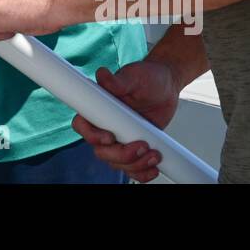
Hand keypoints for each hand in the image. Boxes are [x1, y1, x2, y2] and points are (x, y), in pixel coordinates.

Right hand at [70, 61, 180, 182]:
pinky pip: (132, 169)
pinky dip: (142, 173)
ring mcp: (120, 139)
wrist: (167, 87)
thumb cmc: (147, 77)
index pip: (83, 126)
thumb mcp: (134, 77)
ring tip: (154, 154)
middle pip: (101, 151)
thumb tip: (102, 75)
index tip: (111, 137)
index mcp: (98, 107)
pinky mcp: (134, 148)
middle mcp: (106, 125)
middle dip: (121, 155)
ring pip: (117, 163)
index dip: (93, 136)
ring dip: (135, 164)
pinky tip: (153, 167)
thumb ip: (118, 80)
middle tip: (142, 145)